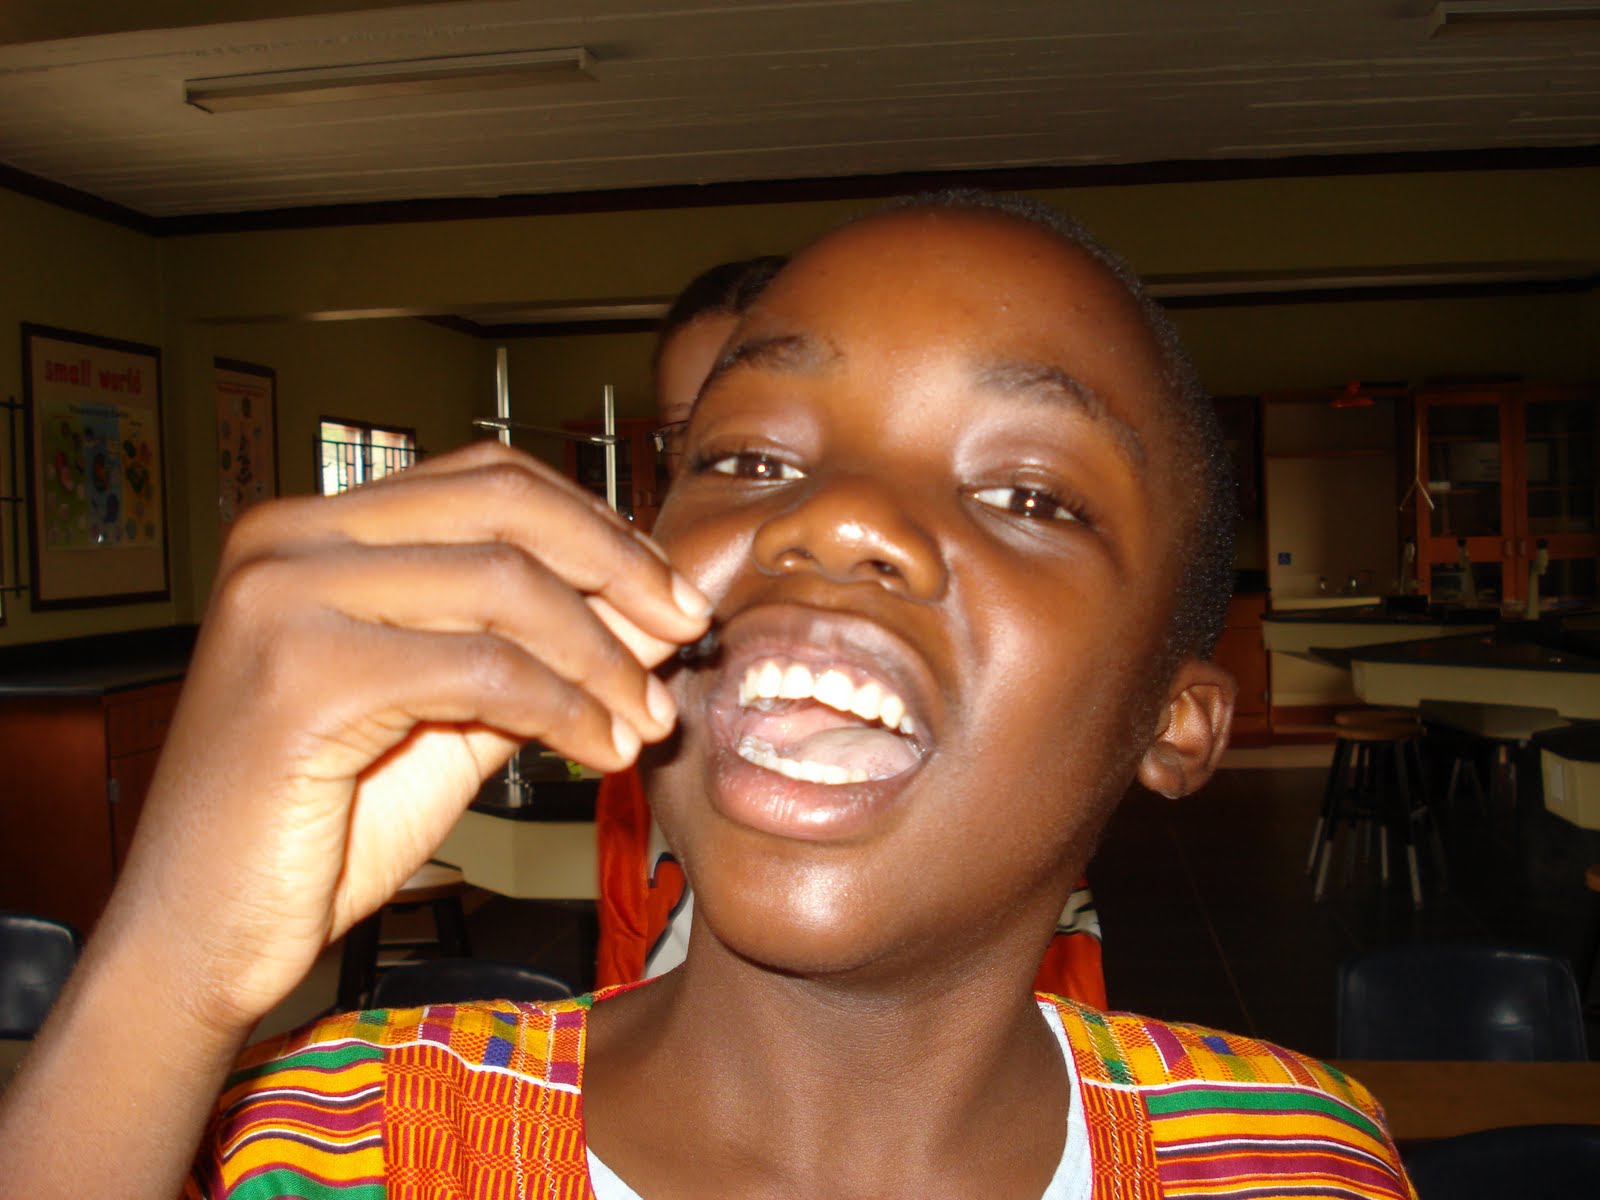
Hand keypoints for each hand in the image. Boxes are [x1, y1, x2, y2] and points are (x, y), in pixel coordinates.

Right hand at [111, 441, 709, 1025]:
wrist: (206, 933)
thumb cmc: (326, 824)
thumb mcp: (457, 713)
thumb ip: (542, 651)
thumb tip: (652, 607)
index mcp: (315, 528)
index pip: (487, 482)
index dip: (594, 527)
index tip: (666, 590)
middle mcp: (289, 538)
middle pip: (503, 505)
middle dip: (618, 566)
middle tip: (688, 627)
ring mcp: (285, 595)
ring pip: (503, 585)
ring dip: (603, 656)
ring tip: (647, 719)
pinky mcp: (300, 672)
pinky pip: (482, 669)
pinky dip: (565, 708)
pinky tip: (600, 751)